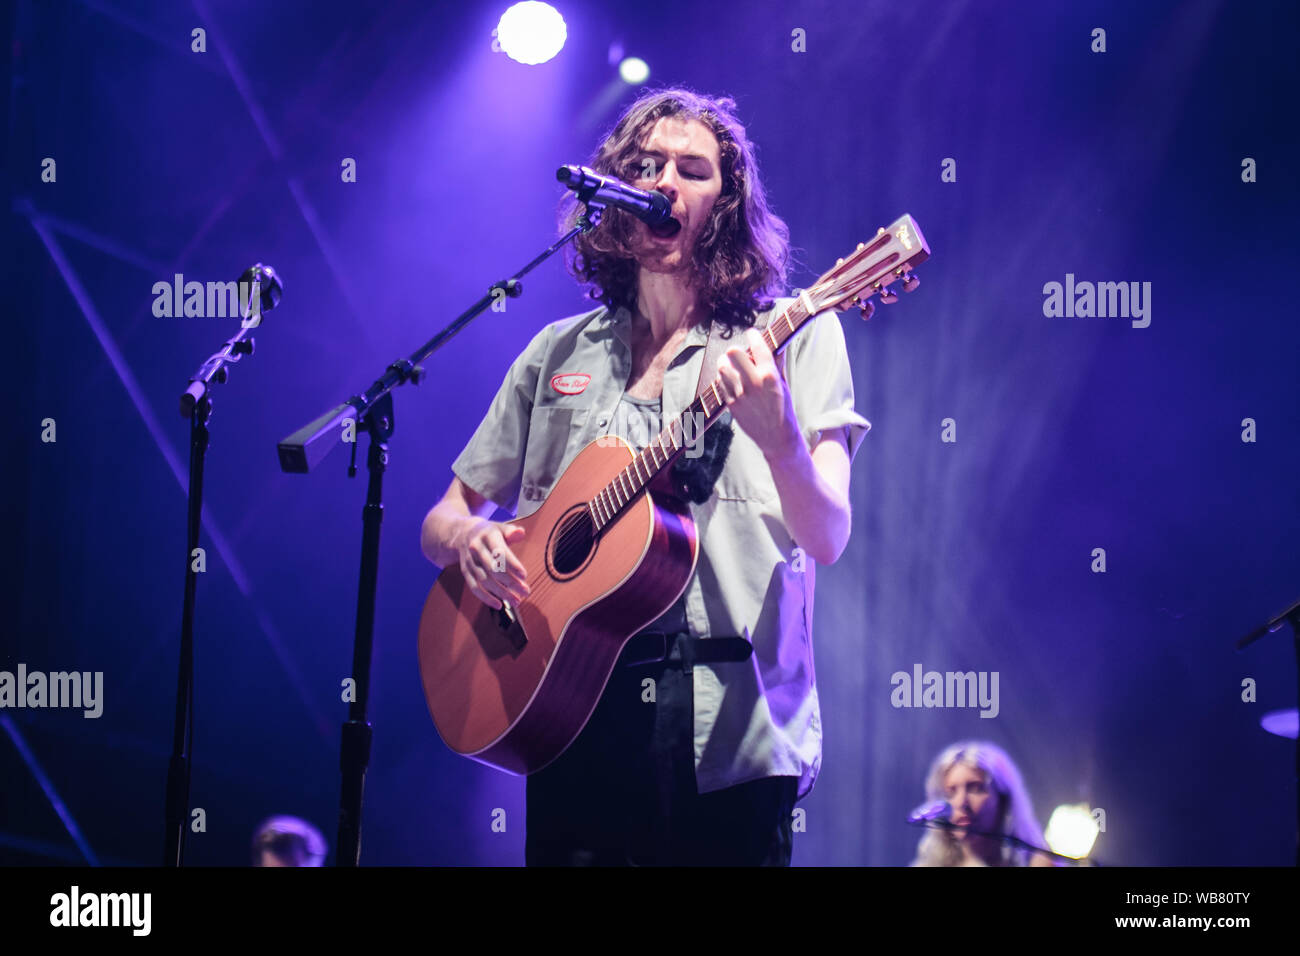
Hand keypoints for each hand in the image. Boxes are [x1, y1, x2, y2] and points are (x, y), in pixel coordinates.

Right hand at [455, 518, 527, 609]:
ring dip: (501, 592)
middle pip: (493, 568)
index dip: (512, 564)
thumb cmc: (488, 533)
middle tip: (525, 591)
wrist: (461, 533)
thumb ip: (511, 531)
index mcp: (486, 536)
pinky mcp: (465, 571)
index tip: (524, 575)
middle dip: (510, 582)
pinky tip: (499, 604)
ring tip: (516, 600)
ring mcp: (469, 561)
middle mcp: (476, 548)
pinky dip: (486, 598)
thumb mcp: (499, 527)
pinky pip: (474, 587)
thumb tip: (520, 532)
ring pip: (484, 580)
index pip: (500, 552)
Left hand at [715, 328, 801, 460]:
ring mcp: (740, 395)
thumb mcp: (784, 384)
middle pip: (733, 353)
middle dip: (735, 350)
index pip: (757, 346)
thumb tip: (778, 344)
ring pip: (722, 367)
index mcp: (770, 376)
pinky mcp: (731, 404)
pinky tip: (731, 380)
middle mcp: (753, 383)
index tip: (752, 334)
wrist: (777, 438)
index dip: (753, 336)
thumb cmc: (784, 410)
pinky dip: (724, 378)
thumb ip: (777, 363)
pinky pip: (720, 383)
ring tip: (733, 367)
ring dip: (726, 363)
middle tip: (738, 353)